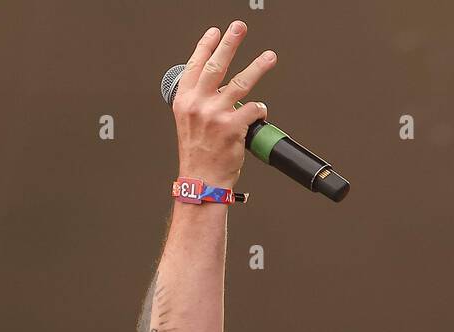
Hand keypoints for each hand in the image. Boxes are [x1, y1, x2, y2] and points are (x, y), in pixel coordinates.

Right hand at [173, 20, 277, 189]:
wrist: (202, 181)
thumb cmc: (197, 155)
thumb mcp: (188, 123)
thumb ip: (199, 102)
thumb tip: (217, 87)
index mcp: (185, 100)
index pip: (195, 65)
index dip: (206, 46)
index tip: (215, 32)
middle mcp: (199, 104)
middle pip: (217, 66)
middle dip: (230, 43)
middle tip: (239, 28)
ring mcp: (216, 115)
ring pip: (241, 83)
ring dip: (258, 67)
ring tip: (269, 56)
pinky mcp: (233, 127)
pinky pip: (253, 109)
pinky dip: (260, 110)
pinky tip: (261, 111)